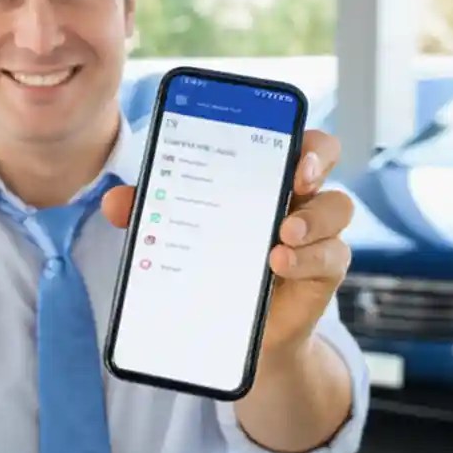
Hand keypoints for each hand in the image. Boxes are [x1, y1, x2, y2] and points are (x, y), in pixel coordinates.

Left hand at [101, 129, 353, 358]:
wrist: (234, 324)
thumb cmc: (211, 260)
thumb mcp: (178, 232)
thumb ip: (149, 211)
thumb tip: (114, 201)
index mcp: (263, 174)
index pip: (288, 135)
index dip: (291, 128)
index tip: (280, 132)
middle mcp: (296, 195)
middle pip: (325, 156)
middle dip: (315, 159)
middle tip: (296, 177)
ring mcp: (315, 231)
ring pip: (338, 206)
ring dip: (313, 217)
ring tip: (281, 234)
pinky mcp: (323, 270)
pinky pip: (333, 255)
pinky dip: (308, 256)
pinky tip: (280, 263)